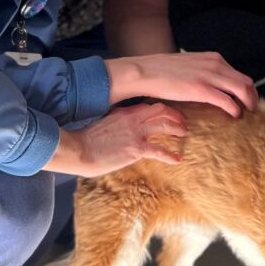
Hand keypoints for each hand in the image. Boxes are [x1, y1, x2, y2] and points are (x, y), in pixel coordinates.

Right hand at [47, 103, 187, 176]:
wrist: (80, 150)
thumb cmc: (88, 140)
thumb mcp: (105, 122)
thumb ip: (117, 121)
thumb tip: (123, 124)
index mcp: (125, 111)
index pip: (150, 105)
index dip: (163, 108)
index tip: (170, 113)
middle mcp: (134, 119)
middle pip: (162, 111)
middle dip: (175, 115)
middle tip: (182, 122)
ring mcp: (137, 133)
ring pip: (165, 126)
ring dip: (177, 129)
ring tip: (184, 133)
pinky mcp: (137, 149)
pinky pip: (160, 151)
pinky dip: (171, 155)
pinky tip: (178, 160)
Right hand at [106, 52, 256, 116]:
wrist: (145, 72)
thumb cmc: (164, 71)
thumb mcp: (191, 65)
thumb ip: (204, 72)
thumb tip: (213, 85)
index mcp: (213, 58)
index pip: (240, 74)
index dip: (247, 89)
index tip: (247, 100)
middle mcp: (215, 64)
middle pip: (246, 82)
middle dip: (252, 97)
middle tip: (252, 109)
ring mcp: (209, 76)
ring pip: (241, 91)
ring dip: (247, 104)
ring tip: (246, 114)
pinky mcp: (202, 89)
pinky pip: (227, 101)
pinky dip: (235, 109)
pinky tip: (234, 115)